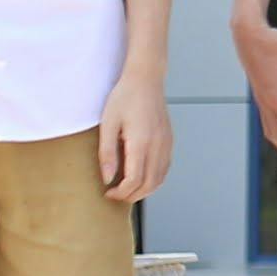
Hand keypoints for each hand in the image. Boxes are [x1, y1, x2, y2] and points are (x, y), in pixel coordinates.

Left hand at [96, 78, 173, 205]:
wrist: (146, 80)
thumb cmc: (126, 97)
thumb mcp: (108, 123)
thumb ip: (107, 153)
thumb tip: (107, 178)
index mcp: (141, 142)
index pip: (135, 180)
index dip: (121, 193)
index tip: (109, 192)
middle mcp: (157, 146)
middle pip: (149, 184)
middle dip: (132, 195)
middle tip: (117, 195)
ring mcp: (166, 144)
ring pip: (160, 179)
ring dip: (145, 190)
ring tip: (128, 189)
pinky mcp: (169, 141)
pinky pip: (165, 168)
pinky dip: (155, 179)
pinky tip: (143, 177)